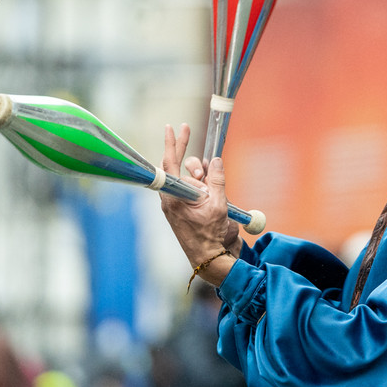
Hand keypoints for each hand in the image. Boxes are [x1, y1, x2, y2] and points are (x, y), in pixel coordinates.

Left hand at [159, 124, 239, 285]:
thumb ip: (216, 180)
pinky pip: (196, 188)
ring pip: (190, 177)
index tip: (171, 127)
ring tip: (210, 185)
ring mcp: (182, 203)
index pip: (169, 165)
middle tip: (193, 144)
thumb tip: (215, 160)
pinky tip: (212, 187)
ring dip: (203, 176)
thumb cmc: (210, 235)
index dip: (171, 144)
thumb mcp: (217, 205)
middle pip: (180, 167)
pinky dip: (205, 184)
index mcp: (174, 197)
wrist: (212, 258)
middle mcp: (175, 198)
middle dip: (191, 160)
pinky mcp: (191, 208)